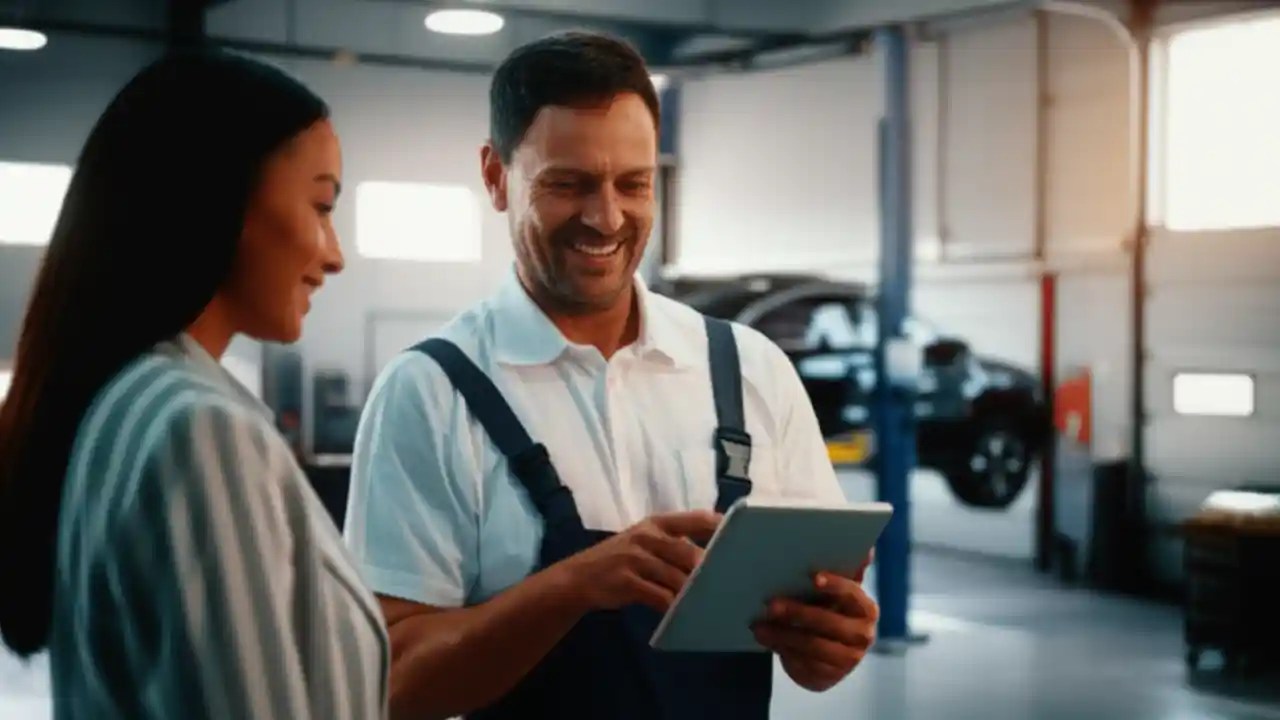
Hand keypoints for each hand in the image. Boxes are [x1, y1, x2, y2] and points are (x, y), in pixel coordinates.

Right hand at [557, 510, 721, 614]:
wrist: (578, 578)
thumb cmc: (619, 560)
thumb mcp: (644, 542)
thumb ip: (673, 544)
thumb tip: (712, 557)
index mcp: (656, 523)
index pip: (695, 519)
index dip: (720, 527)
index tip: (743, 537)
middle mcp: (647, 536)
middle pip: (688, 552)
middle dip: (710, 569)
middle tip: (732, 582)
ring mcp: (635, 558)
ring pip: (676, 577)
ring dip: (694, 592)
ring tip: (713, 602)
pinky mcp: (626, 582)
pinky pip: (658, 596)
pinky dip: (673, 606)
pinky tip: (684, 614)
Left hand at [752, 554, 878, 692]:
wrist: (825, 650)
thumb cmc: (827, 609)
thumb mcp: (834, 591)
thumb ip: (846, 568)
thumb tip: (867, 549)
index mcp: (865, 609)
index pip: (852, 594)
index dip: (834, 585)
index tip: (813, 577)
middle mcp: (862, 636)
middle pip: (828, 623)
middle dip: (798, 613)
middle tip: (770, 604)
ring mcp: (847, 660)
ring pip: (812, 646)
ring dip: (782, 635)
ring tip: (758, 625)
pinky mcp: (828, 677)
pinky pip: (803, 664)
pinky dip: (781, 650)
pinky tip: (765, 638)